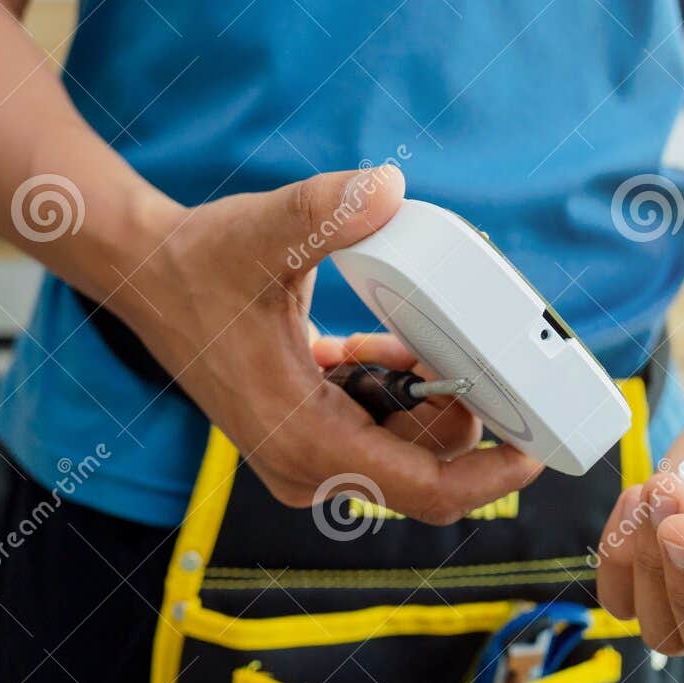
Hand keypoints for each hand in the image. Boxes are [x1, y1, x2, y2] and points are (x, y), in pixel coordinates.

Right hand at [119, 165, 541, 522]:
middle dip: (456, 407)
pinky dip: (394, 392)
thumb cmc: (198, 263)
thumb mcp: (263, 231)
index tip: (538, 443)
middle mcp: (306, 467)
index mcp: (305, 440)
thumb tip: (387, 191)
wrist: (144, 276)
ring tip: (394, 338)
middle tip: (444, 340)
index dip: (494, 475)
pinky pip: (381, 433)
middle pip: (427, 465)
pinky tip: (371, 346)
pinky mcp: (306, 441)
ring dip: (421, 395)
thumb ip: (326, 210)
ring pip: (407, 450)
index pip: (426, 492)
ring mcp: (305, 460)